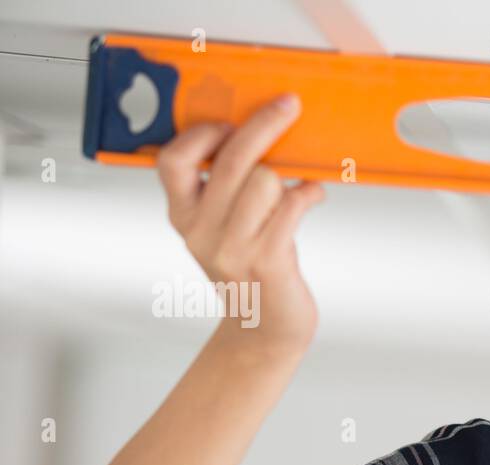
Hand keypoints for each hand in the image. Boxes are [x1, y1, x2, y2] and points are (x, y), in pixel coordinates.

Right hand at [156, 93, 324, 354]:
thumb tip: (257, 135)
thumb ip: (226, 189)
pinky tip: (313, 194)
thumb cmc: (251, 272)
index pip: (172, 160)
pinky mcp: (268, 260)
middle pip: (232, 159)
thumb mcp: (223, 229)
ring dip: (287, 177)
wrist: (264, 330)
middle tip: (288, 106)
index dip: (201, 134)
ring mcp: (233, 248)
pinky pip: (292, 206)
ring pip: (266, 179)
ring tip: (295, 190)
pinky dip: (309, 193)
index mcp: (183, 217)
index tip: (228, 123)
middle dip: (264, 125)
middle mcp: (202, 231)